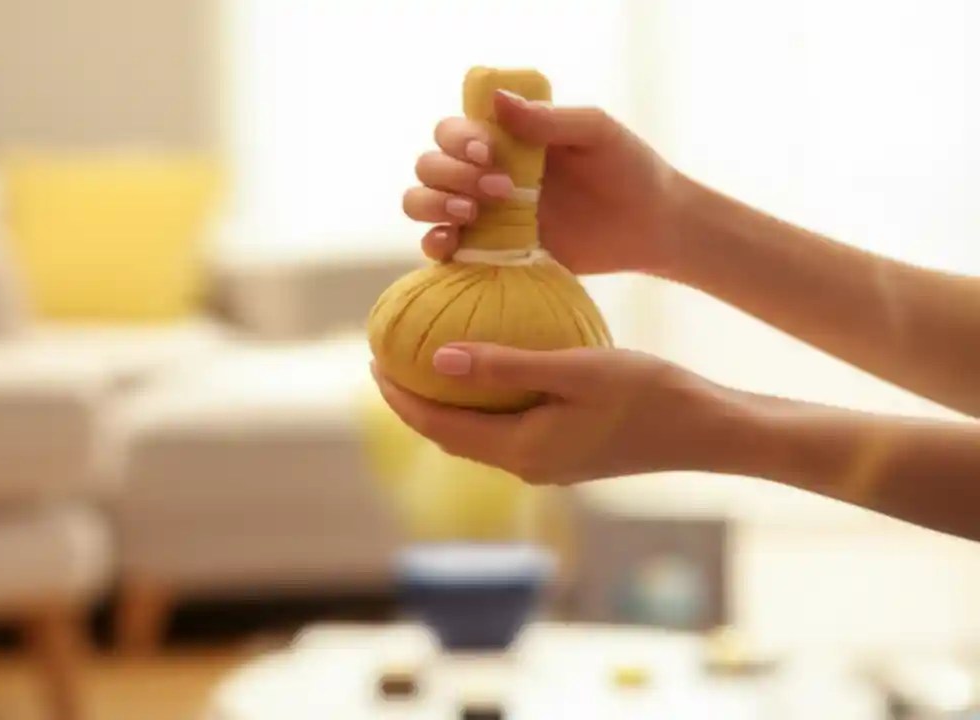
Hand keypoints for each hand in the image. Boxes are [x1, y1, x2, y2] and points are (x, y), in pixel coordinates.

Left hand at [371, 344, 742, 484]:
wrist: (709, 430)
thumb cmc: (648, 393)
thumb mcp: (574, 369)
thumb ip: (505, 366)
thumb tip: (436, 360)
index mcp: (522, 451)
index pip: (438, 427)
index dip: (400, 398)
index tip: (371, 362)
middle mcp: (528, 466)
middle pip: (451, 436)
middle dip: (414, 402)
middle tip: (388, 360)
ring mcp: (549, 464)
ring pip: (478, 435)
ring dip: (447, 404)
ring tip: (426, 362)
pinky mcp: (567, 453)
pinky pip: (507, 429)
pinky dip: (484, 403)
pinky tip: (489, 369)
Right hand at [403, 91, 688, 275]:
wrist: (653, 227)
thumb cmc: (630, 170)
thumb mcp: (595, 132)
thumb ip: (547, 119)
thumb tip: (496, 101)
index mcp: (506, 141)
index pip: (453, 131)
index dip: (457, 139)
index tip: (488, 152)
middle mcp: (485, 175)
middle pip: (429, 166)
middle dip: (450, 174)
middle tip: (499, 190)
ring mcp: (485, 217)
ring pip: (422, 203)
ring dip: (432, 204)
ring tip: (471, 214)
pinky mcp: (492, 253)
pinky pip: (442, 249)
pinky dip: (433, 245)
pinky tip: (450, 243)